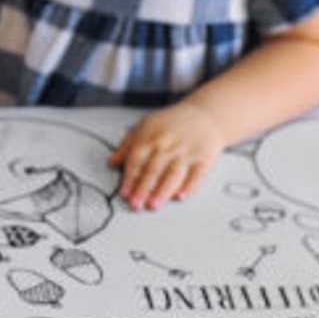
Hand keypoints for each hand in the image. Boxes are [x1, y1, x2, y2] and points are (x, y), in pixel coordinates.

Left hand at [109, 103, 227, 210]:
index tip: (125, 193)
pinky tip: (180, 196)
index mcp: (151, 136)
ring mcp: (186, 151)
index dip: (130, 178)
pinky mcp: (204, 157)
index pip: (137, 159)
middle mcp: (168, 144)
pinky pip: (196, 174)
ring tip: (154, 204)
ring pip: (173, 173)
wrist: (205, 113)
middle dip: (143, 188)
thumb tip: (112, 161)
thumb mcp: (146, 125)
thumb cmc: (174, 122)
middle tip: (136, 204)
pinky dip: (188, 186)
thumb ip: (127, 144)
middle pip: (153, 169)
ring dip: (163, 190)